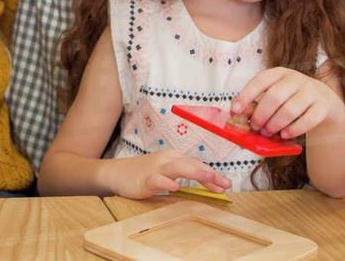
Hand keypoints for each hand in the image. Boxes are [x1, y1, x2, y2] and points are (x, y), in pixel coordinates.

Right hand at [102, 149, 230, 199]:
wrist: (118, 173)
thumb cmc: (144, 173)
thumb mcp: (167, 170)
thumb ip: (184, 170)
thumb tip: (205, 172)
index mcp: (174, 158)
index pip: (198, 165)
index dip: (213, 175)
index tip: (227, 186)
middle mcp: (167, 160)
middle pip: (192, 164)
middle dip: (210, 174)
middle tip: (225, 183)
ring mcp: (156, 168)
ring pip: (178, 167)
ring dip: (195, 171)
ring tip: (209, 178)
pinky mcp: (145, 178)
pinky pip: (157, 179)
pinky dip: (167, 182)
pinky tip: (175, 187)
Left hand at [231, 67, 343, 139]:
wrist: (324, 100)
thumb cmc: (292, 98)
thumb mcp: (276, 93)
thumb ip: (259, 101)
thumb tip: (239, 115)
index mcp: (279, 73)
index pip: (260, 81)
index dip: (246, 96)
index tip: (235, 111)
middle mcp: (296, 79)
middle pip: (275, 96)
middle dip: (261, 114)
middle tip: (255, 126)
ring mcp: (311, 92)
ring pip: (290, 109)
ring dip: (275, 124)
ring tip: (268, 132)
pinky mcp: (323, 106)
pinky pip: (308, 120)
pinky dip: (294, 129)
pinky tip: (285, 134)